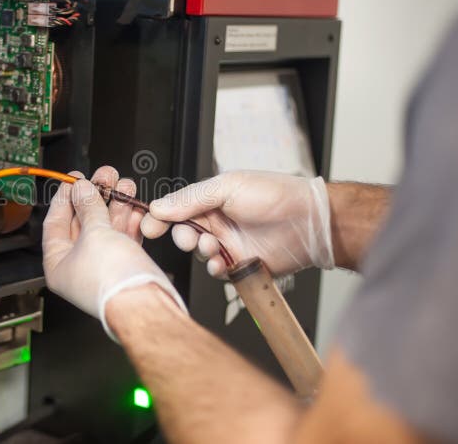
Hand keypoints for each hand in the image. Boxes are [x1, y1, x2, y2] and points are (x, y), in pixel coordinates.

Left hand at [43, 166, 186, 338]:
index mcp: (57, 264)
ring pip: (106, 227)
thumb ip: (88, 205)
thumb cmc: (112, 281)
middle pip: (83, 222)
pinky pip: (123, 238)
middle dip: (96, 196)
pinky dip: (129, 222)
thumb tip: (82, 189)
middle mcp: (77, 266)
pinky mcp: (124, 267)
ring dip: (116, 204)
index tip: (73, 179)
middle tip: (104, 176)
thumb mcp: (94, 232)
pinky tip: (135, 207)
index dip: (65, 197)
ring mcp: (101, 266)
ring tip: (124, 185)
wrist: (144, 303)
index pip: (55, 222)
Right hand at [141, 171, 333, 277]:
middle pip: (183, 232)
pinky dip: (214, 268)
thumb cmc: (275, 195)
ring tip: (213, 247)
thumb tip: (159, 207)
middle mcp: (218, 222)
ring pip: (198, 253)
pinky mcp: (240, 264)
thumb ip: (190, 199)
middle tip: (190, 236)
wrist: (309, 222)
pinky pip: (216, 271)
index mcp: (212, 200)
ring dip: (200, 251)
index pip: (176, 209)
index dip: (160, 218)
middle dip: (182, 236)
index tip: (148, 227)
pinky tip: (220, 262)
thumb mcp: (227, 187)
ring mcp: (228, 244)